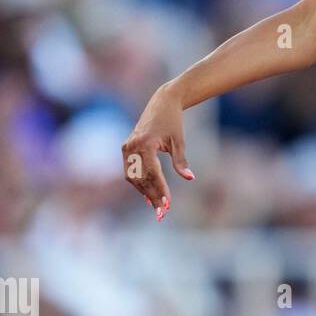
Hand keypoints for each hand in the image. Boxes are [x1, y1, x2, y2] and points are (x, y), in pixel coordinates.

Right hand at [121, 84, 194, 220]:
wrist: (162, 103)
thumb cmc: (173, 121)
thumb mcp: (179, 141)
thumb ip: (181, 161)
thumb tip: (190, 178)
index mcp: (145, 144)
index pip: (152, 173)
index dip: (160, 190)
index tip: (168, 204)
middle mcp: (132, 147)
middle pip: (141, 178)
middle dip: (152, 195)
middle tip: (162, 212)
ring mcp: (126, 148)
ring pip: (133, 177)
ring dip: (144, 192)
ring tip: (156, 206)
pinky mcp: (126, 148)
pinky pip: (130, 171)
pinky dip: (139, 183)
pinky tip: (148, 195)